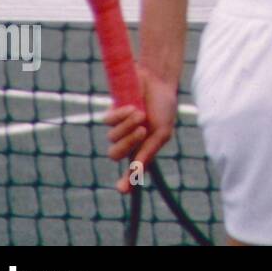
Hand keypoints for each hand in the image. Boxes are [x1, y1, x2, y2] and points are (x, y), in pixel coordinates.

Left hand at [103, 63, 179, 193]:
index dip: (126, 182)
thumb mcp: (161, 131)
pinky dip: (121, 114)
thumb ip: (149, 152)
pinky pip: (108, 122)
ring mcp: (119, 128)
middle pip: (115, 154)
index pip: (131, 170)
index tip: (122, 190)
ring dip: (127, 125)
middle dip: (128, 142)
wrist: (158, 81)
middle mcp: (128, 141)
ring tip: (140, 112)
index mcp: (143, 148)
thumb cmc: (163, 107)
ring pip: (111, 138)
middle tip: (142, 130)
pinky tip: (133, 106)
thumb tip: (136, 173)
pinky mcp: (112, 114)